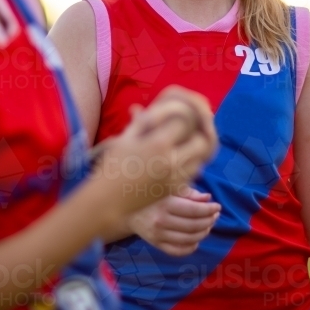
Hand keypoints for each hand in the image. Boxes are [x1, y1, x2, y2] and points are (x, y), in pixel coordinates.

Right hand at [94, 86, 216, 220]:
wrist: (108, 201)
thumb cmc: (112, 166)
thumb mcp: (124, 139)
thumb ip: (139, 122)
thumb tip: (142, 108)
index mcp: (158, 144)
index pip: (185, 123)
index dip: (182, 118)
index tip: (175, 118)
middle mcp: (171, 161)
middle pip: (201, 143)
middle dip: (196, 135)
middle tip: (186, 132)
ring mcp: (175, 178)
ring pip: (200, 160)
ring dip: (195, 152)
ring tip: (182, 146)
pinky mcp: (174, 190)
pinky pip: (192, 174)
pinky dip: (189, 166)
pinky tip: (176, 161)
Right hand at [128, 184, 220, 255]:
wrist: (127, 210)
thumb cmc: (152, 196)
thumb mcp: (169, 188)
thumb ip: (189, 193)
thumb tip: (208, 198)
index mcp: (165, 204)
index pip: (194, 210)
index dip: (209, 209)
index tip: (217, 206)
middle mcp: (161, 221)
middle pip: (194, 226)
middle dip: (209, 221)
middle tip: (215, 215)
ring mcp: (158, 235)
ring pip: (189, 239)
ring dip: (203, 233)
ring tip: (208, 225)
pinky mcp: (155, 244)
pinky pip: (177, 251)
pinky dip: (190, 247)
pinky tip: (196, 240)